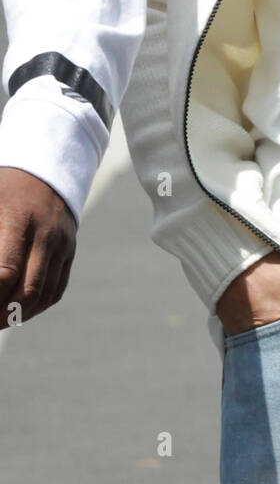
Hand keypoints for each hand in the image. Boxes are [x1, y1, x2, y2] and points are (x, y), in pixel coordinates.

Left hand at [0, 167, 76, 327]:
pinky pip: (56, 290)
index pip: (5, 272)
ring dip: (19, 315)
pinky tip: (18, 311)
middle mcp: (46, 234)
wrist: (46, 169)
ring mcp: (62, 244)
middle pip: (28, 290)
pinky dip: (37, 306)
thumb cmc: (4, 188)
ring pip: (44, 295)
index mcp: (19, 219)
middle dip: (3, 314)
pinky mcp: (69, 252)